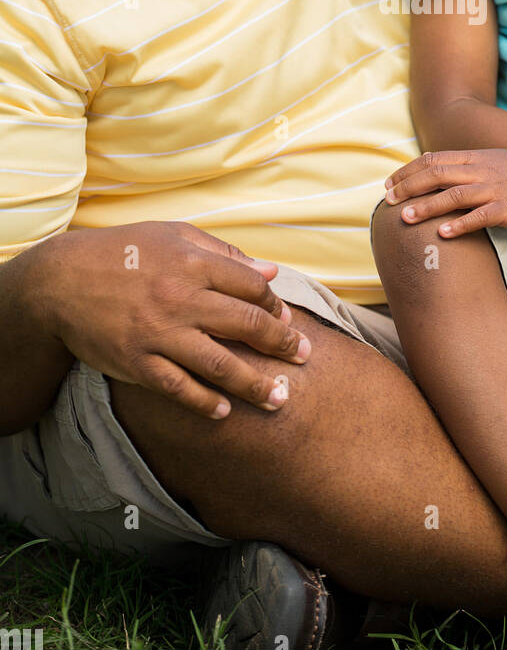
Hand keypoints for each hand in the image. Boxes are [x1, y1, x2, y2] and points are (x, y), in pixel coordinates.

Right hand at [31, 221, 311, 419]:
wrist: (61, 281)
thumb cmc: (123, 252)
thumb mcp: (173, 237)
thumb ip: (223, 254)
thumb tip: (270, 271)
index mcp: (193, 263)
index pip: (252, 287)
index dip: (275, 305)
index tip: (287, 320)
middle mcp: (181, 298)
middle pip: (246, 324)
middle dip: (281, 344)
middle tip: (303, 358)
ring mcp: (159, 334)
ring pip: (219, 363)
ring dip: (254, 384)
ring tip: (279, 399)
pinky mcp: (137, 362)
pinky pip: (178, 387)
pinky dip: (204, 402)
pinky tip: (223, 412)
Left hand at [383, 147, 506, 236]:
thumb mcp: (491, 159)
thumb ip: (465, 165)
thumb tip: (435, 173)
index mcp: (474, 157)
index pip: (433, 160)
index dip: (408, 172)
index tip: (389, 185)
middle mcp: (480, 170)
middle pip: (437, 175)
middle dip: (410, 187)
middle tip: (389, 201)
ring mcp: (494, 189)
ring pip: (455, 195)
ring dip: (428, 206)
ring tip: (407, 218)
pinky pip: (481, 216)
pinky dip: (461, 224)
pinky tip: (444, 233)